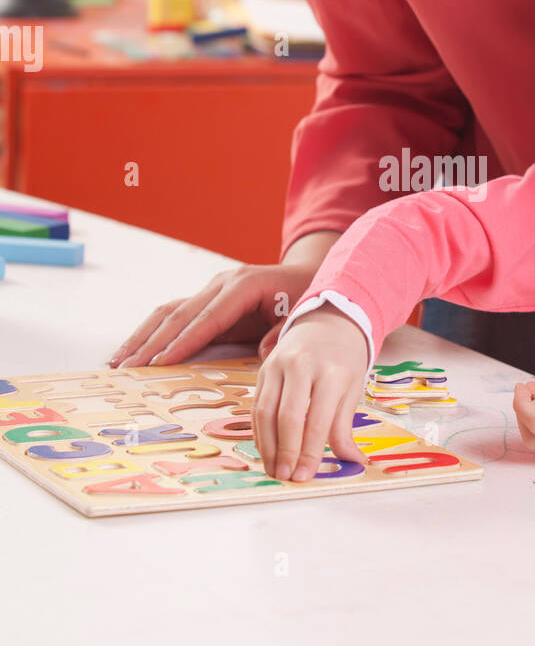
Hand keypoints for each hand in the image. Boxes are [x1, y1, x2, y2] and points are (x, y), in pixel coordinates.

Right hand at [109, 264, 313, 367]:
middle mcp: (221, 284)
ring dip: (142, 337)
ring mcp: (210, 290)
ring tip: (117, 363)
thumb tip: (264, 354)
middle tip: (127, 370)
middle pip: (179, 314)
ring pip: (168, 312)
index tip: (160, 363)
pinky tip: (132, 352)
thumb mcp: (303, 312)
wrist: (305, 275)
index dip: (183, 341)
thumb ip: (285, 333)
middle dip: (151, 343)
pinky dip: (150, 333)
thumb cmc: (305, 297)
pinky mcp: (206, 300)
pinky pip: (173, 316)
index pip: (208, 318)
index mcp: (244, 285)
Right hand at [251, 304, 370, 481]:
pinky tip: (264, 449)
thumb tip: (354, 462)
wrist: (330, 321)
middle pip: (287, 416)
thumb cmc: (344, 359)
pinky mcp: (264, 368)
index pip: (316, 420)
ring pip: (265, 410)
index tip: (304, 476)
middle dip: (284, 451)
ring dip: (266, 445)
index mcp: (331, 373)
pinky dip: (258, 429)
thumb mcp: (353, 389)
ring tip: (272, 469)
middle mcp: (302, 366)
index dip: (309, 451)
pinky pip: (257, 404)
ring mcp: (279, 365)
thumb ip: (344, 428)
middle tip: (285, 476)